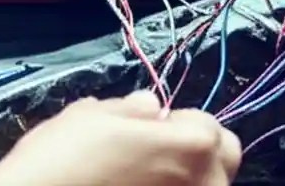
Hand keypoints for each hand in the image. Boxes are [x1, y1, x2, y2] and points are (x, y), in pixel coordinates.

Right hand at [0, 91, 241, 185]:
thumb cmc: (64, 160)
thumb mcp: (92, 117)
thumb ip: (131, 110)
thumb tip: (149, 106)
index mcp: (193, 145)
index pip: (210, 126)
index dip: (178, 122)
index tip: (151, 128)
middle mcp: (204, 184)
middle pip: (220, 161)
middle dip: (194, 154)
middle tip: (151, 155)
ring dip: (178, 180)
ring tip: (133, 178)